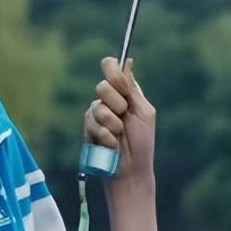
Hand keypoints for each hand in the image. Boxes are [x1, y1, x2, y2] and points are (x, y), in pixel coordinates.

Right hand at [84, 57, 156, 183]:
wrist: (131, 169)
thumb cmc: (142, 142)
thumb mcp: (143, 112)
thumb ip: (132, 89)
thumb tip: (127, 61)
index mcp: (124, 92)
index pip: (110, 67)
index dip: (113, 72)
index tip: (122, 87)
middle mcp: (108, 99)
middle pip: (102, 86)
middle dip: (117, 103)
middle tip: (125, 117)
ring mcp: (96, 114)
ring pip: (98, 107)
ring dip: (113, 124)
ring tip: (120, 135)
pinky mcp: (87, 129)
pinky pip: (92, 124)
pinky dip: (106, 136)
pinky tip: (112, 145)